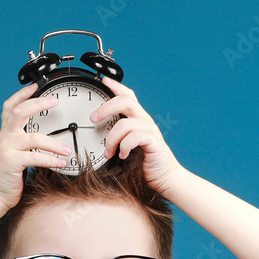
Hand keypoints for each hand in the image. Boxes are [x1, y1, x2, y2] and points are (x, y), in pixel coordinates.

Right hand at [0, 84, 72, 212]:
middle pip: (20, 112)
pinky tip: (61, 163)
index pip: (10, 107)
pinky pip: (35, 157)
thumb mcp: (14, 153)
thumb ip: (24, 141)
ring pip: (33, 138)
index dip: (22, 94)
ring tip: (67, 149)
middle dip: (38, 103)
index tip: (35, 85)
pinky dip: (50, 160)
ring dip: (54, 143)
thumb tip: (46, 134)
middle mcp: (5, 137)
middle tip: (54, 101)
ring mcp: (7, 148)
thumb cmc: (8, 175)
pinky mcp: (11, 162)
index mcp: (6, 133)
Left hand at [90, 76, 182, 194]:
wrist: (165, 178)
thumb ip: (115, 138)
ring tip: (108, 153)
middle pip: (125, 101)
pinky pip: (135, 137)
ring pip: (125, 123)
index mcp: (138, 119)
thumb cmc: (143, 164)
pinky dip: (125, 146)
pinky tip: (123, 155)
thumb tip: (94, 135)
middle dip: (106, 107)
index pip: (128, 96)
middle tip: (93, 118)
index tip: (103, 81)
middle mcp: (145, 121)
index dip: (116, 86)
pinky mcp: (154, 142)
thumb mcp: (125, 147)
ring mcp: (150, 131)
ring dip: (111, 139)